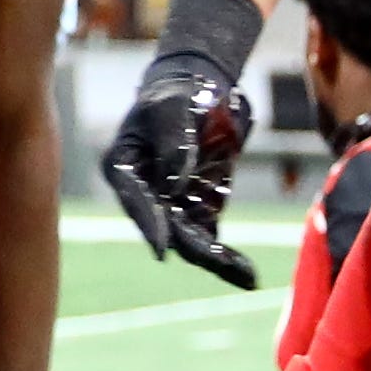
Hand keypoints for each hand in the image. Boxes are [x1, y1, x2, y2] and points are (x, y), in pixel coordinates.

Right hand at [100, 56, 255, 288]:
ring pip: (189, 240)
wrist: (195, 93)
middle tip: (219, 262)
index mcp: (123, 169)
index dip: (149, 223)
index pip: (134, 200)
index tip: (162, 247)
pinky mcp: (196, 211)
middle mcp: (143, 196)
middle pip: (165, 228)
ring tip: (245, 277)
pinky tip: (247, 276)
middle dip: (193, 247)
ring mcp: (170, 208)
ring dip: (214, 260)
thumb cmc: (173, 96)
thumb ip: (172, 140)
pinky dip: (227, 258)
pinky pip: (210, 239)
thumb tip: (176, 182)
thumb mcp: (170, 107)